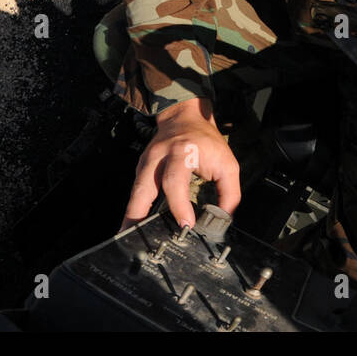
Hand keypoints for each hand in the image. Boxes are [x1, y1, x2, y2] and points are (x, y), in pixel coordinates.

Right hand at [123, 98, 239, 230]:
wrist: (184, 117)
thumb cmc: (206, 141)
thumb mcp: (226, 163)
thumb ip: (229, 192)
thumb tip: (224, 219)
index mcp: (181, 152)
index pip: (174, 181)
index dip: (179, 204)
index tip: (186, 224)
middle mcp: (158, 157)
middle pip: (143, 187)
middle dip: (138, 214)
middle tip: (136, 238)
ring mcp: (146, 162)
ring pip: (135, 192)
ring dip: (131, 216)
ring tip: (127, 237)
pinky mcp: (141, 168)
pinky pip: (136, 192)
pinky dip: (134, 209)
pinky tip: (134, 226)